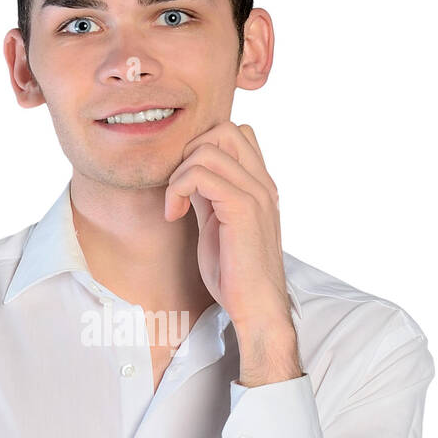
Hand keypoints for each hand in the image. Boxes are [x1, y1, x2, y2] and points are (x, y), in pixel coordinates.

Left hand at [164, 122, 292, 342]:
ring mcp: (256, 192)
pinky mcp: (243, 207)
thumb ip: (209, 196)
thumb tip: (187, 175)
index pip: (236, 134)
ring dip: (178, 175)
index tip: (187, 184)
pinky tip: (175, 215)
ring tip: (175, 207)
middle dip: (189, 153)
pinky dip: (177, 190)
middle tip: (179, 190)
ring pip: (207, 148)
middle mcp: (262, 183)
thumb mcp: (217, 224)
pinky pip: (199, 174)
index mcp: (260, 185)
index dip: (203, 148)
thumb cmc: (235, 274)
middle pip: (223, 130)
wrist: (256, 307)